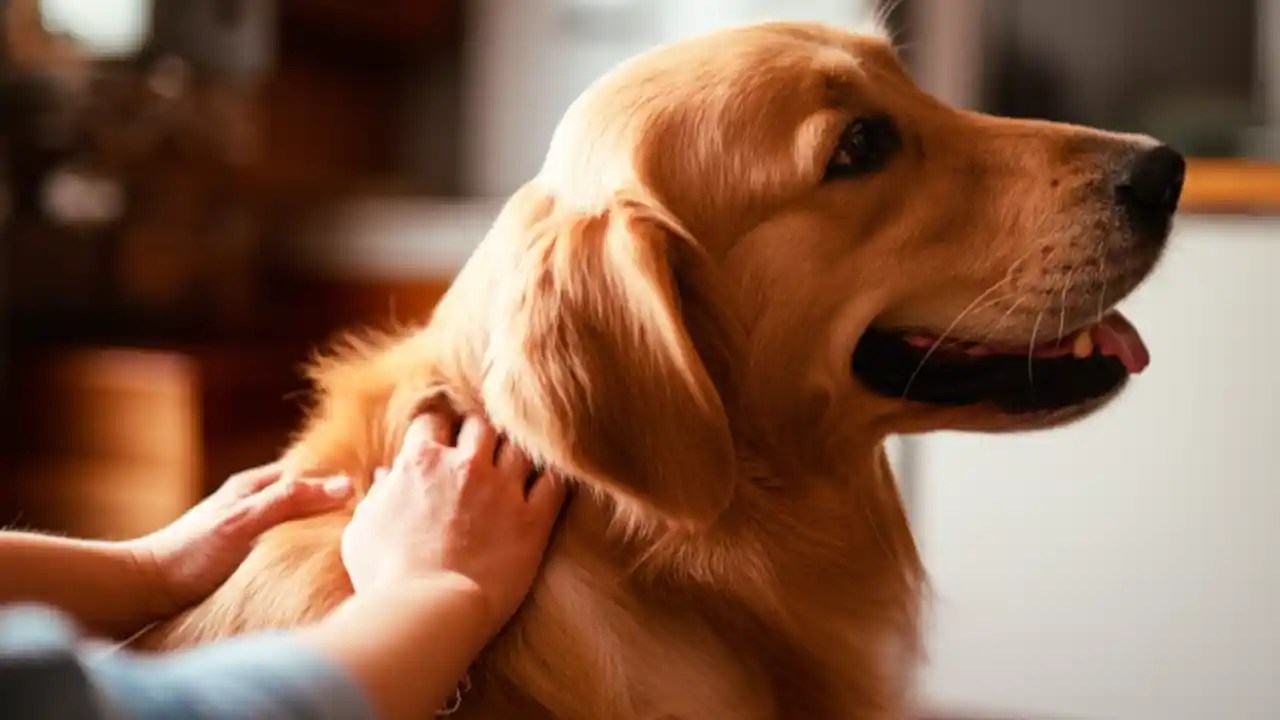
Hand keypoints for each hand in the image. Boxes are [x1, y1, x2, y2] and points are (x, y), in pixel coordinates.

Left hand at [125, 462, 353, 617]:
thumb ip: (290, 501)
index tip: (376, 485)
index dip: (341, 474)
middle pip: (308, 496)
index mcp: (255, 484)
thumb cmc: (190, 553)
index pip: (310, 468)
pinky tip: (324, 565)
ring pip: (300, 523)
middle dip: (338, 504)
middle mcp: (256, 503)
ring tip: (357, 542)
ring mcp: (253, 531)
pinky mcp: (250, 558)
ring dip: (324, 531)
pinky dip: (309, 552)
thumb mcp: (244, 522)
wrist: (145, 591)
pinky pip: (290, 547)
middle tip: (375, 516)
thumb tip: (346, 485)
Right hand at [342, 413, 566, 631]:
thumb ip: (377, 496)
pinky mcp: (533, 519)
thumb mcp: (363, 530)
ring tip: (514, 466)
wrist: (426, 612)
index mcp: (421, 462)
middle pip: (481, 426)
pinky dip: (553, 478)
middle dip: (479, 433)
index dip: (437, 429)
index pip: (433, 420)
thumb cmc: (385, 577)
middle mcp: (465, 465)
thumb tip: (384, 476)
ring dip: (516, 452)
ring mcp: (503, 489)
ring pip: (520, 446)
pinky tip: (549, 482)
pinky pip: (555, 482)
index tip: (440, 440)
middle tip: (479, 452)